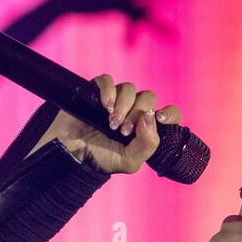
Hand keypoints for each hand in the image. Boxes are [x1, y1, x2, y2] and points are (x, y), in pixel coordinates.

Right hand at [27, 76, 181, 174]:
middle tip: (123, 131)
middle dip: (138, 112)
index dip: (170, 113)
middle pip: (148, 97)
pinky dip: (109, 91)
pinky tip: (105, 106)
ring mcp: (115, 100)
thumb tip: (151, 117)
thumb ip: (147, 144)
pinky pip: (107, 81)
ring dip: (124, 106)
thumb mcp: (130, 161)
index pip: (169, 113)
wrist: (71, 155)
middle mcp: (133, 111)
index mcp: (145, 127)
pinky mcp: (96, 91)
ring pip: (130, 88)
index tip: (160, 119)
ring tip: (111, 123)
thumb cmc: (101, 159)